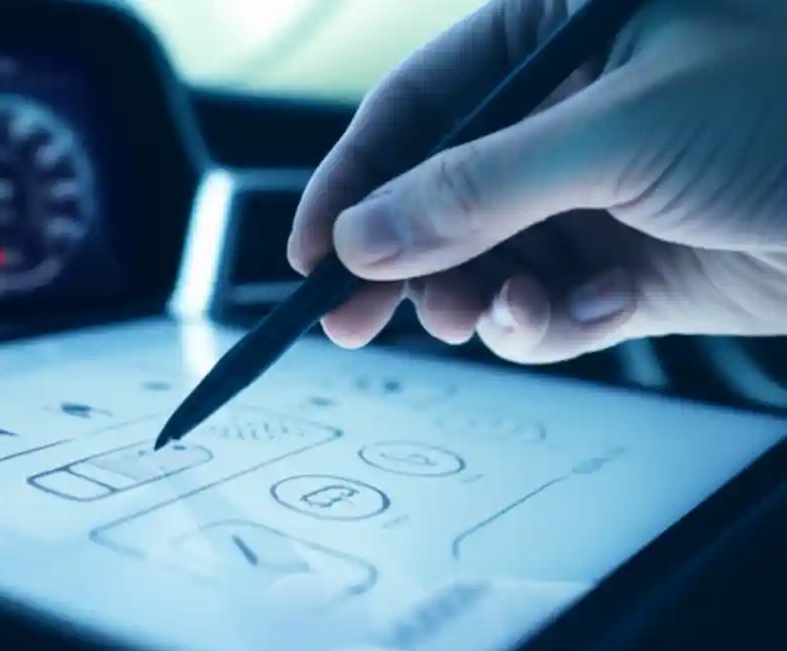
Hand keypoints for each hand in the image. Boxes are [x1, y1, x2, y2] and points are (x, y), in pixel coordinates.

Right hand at [288, 0, 786, 363]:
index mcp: (559, 35)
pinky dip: (544, 326)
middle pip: (436, 194)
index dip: (354, 178)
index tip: (312, 249)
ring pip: (481, 262)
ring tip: (491, 316)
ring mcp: (594, 195)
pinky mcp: (628, 267)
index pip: (420, 105)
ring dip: (475, 299)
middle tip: (351, 319)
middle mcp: (568, 115)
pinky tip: (577, 316)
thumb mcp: (625, 132)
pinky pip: (544, 308)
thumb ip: (481, 186)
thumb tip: (368, 234)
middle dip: (400, 261)